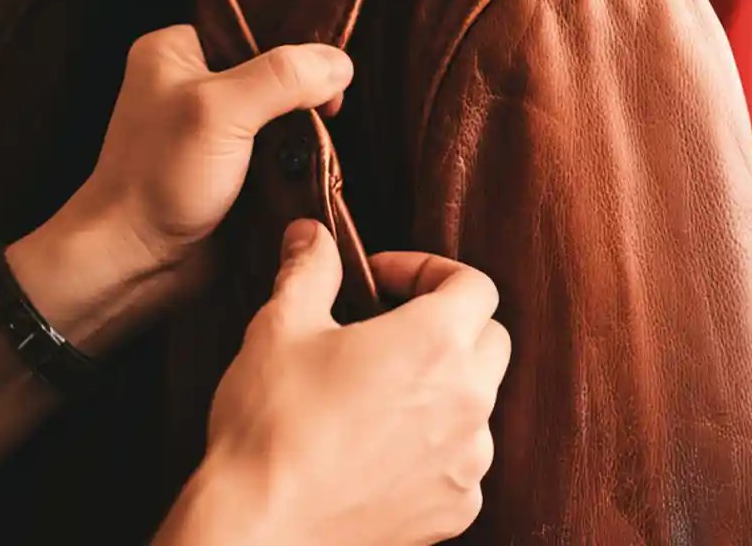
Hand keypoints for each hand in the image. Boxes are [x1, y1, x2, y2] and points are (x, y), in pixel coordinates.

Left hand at [5, 26, 352, 353]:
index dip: (295, 47)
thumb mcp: (220, 110)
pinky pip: (281, 154)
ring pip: (284, 117)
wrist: (137, 261)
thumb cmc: (158, 179)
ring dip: (307, 137)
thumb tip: (340, 63)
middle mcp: (194, 84)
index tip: (328, 75)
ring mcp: (216, 131)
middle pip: (276, 73)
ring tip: (316, 152)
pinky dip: (300, 164)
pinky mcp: (234, 170)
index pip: (254, 27)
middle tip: (328, 116)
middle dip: (305, 97)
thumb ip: (282, 78)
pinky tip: (310, 174)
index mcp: (177, 50)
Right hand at [154, 220, 511, 545]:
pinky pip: (465, 461)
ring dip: (447, 388)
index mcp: (436, 341)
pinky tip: (385, 450)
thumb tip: (311, 235)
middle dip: (449, 324)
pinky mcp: (458, 506)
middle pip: (490, 338)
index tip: (382, 283)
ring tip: (384, 394)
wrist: (262, 529)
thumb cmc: (272, 424)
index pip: (475, 284)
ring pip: (482, 402)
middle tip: (390, 331)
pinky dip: (438, 448)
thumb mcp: (280, 327)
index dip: (429, 271)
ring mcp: (469, 458)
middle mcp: (470, 397)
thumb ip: (309, 269)